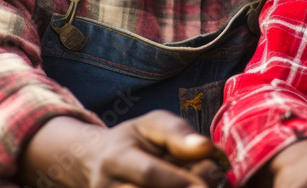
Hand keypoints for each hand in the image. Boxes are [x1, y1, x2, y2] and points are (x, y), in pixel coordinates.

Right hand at [16, 111, 225, 187]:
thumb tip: (205, 148)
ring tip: (199, 185)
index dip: (179, 180)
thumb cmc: (134, 140)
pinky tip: (185, 187)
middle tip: (209, 186)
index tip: (209, 181)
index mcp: (117, 157)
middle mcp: (107, 186)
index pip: (149, 173)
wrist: (97, 161)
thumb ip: (178, 132)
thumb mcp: (153, 125)